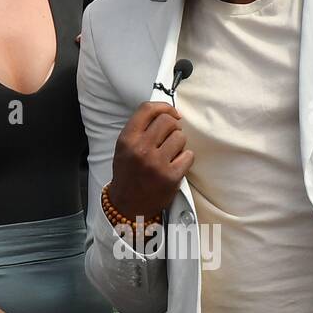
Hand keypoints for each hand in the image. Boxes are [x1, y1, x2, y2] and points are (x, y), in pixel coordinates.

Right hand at [109, 101, 193, 221]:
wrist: (128, 205)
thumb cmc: (128, 174)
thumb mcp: (124, 147)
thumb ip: (140, 129)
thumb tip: (168, 113)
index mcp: (127, 139)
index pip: (147, 109)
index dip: (164, 107)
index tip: (173, 113)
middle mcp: (141, 149)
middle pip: (167, 121)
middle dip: (173, 127)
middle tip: (171, 137)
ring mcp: (156, 163)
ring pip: (180, 137)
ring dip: (179, 144)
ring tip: (171, 154)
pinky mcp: (171, 177)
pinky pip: (189, 155)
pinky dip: (185, 159)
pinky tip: (176, 165)